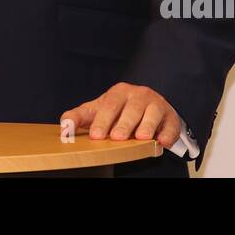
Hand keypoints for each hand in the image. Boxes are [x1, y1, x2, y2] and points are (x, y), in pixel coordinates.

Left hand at [60, 83, 181, 147]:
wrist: (147, 107)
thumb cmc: (118, 110)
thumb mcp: (96, 110)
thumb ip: (78, 117)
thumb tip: (64, 128)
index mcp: (118, 92)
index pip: (109, 105)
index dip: (102, 120)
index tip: (96, 135)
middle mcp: (139, 95)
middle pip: (131, 109)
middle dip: (124, 123)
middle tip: (117, 137)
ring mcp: (157, 105)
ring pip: (153, 114)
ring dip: (147, 126)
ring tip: (140, 138)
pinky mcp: (170, 118)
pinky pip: (170, 125)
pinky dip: (167, 134)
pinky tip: (162, 142)